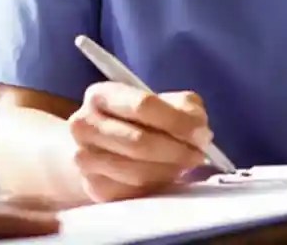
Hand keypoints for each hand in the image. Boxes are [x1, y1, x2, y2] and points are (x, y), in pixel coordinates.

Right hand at [67, 82, 211, 201]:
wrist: (99, 146)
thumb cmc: (136, 120)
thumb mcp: (162, 102)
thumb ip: (184, 109)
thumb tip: (199, 133)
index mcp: (101, 95)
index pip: (143, 105)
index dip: (177, 121)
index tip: (201, 133)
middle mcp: (85, 125)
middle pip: (139, 142)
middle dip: (176, 151)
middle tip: (197, 155)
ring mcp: (85, 158)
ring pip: (138, 172)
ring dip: (168, 171)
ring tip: (182, 165)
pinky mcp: (93, 187)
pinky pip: (133, 192)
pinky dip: (156, 186)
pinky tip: (164, 176)